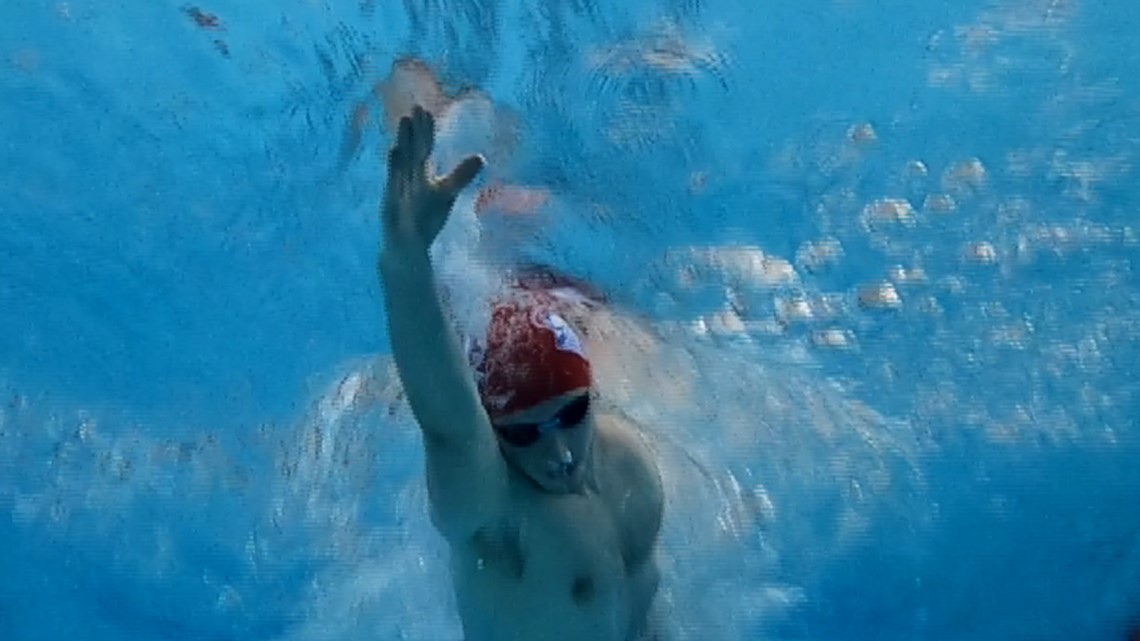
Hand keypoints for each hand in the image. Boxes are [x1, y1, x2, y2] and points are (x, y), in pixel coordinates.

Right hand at [382, 105, 483, 253]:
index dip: (425, 130)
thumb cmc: (426, 218)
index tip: (425, 111)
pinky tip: (394, 150)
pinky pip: (394, 176)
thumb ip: (460, 176)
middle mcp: (413, 176)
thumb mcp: (446, 193)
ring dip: (404, 140)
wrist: (406, 241)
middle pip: (415, 149)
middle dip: (415, 130)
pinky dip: (395, 164)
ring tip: (405, 121)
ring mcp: (401, 185)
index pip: (425, 147)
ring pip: (404, 158)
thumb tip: (480, 157)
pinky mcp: (393, 196)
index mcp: (424, 173)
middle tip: (416, 108)